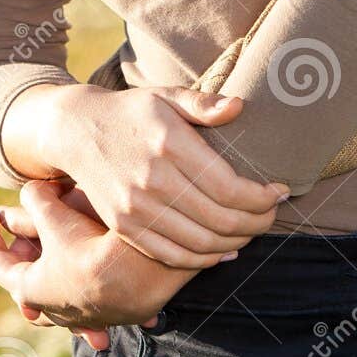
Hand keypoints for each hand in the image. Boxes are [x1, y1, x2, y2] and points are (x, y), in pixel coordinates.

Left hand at [0, 178, 199, 337]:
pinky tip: (93, 248)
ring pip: (59, 285)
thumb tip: (32, 191)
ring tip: (61, 236)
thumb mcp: (53, 214)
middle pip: (26, 274)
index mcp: (28, 289)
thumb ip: (34, 197)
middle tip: (25, 218)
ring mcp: (81, 314)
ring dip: (58, 259)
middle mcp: (51, 308)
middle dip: (25, 243)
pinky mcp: (109, 310)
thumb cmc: (89, 249)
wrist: (140, 276)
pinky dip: (87, 271)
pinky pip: (90, 289)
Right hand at [48, 83, 288, 266]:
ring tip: (252, 230)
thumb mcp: (165, 96)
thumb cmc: (132, 111)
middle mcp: (152, 179)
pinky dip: (203, 259)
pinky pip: (172, 255)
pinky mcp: (125, 227)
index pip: (228, 187)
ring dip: (235, 243)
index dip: (261, 197)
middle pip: (219, 219)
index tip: (280, 191)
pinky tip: (223, 250)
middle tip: (272, 214)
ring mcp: (136, 208)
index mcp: (168, 143)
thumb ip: (202, 103)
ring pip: (200, 243)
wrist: (77, 131)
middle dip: (256, 222)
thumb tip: (238, 106)